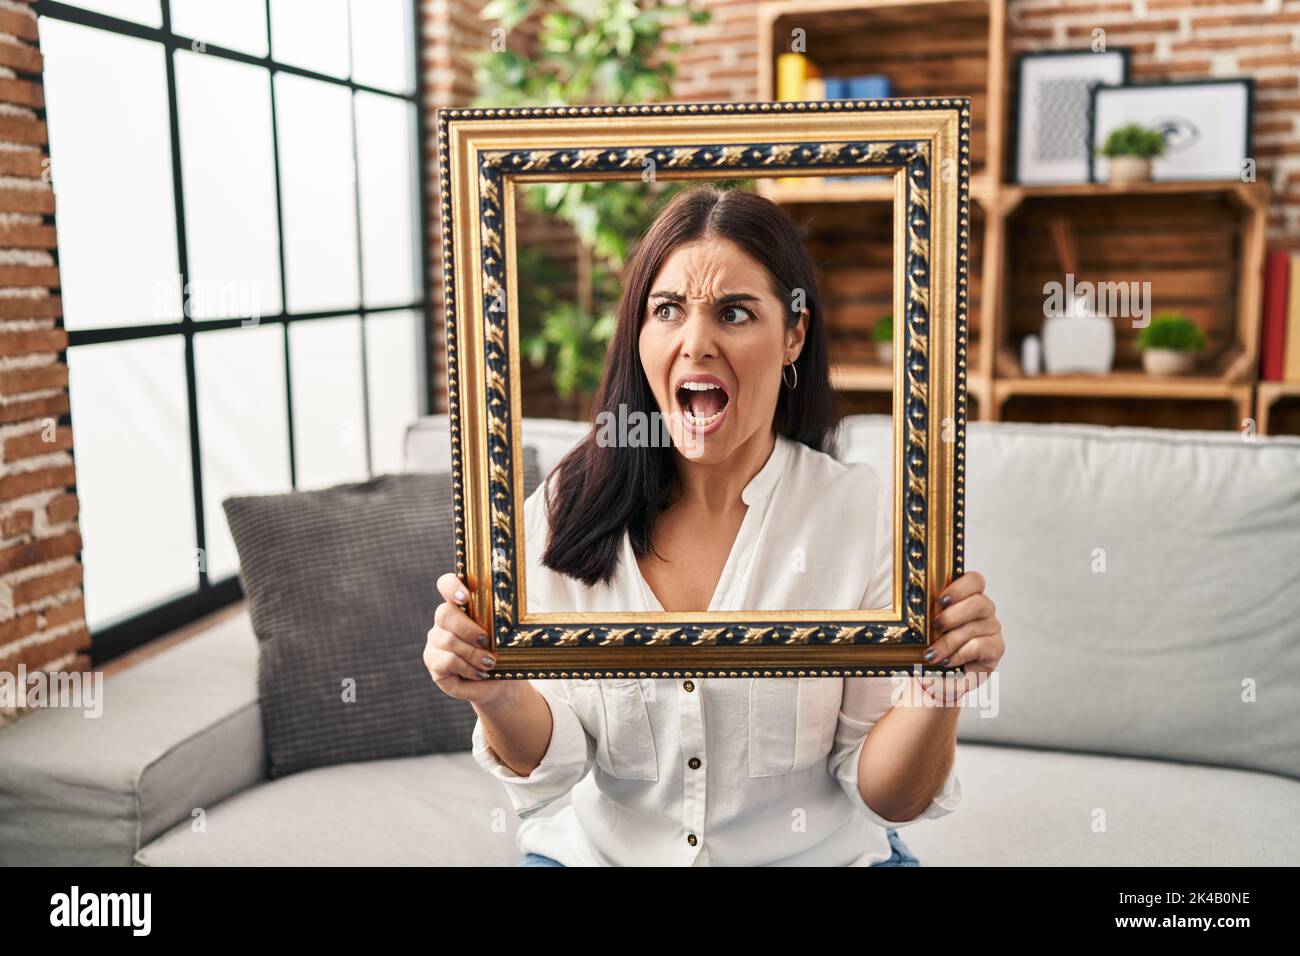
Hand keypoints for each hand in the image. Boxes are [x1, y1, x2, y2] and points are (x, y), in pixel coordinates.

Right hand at [423, 573, 510, 704]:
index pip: (446, 584)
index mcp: (461, 606)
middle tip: (485, 640)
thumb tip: (508, 626)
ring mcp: (435, 641)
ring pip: (447, 640)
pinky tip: (479, 673)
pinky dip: (467, 668)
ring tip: (489, 663)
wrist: (496, 681)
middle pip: (444, 613)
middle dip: (466, 628)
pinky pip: (447, 661)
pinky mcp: (433, 662)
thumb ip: (500, 627)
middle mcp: (444, 621)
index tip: (465, 598)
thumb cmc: (502, 654)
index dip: (452, 587)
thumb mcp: (505, 639)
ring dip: (472, 653)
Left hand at [918, 570, 1003, 704]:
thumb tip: (909, 605)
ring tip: (932, 654)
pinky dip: (961, 653)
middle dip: (954, 615)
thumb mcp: (919, 630)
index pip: (974, 581)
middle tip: (935, 626)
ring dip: (950, 641)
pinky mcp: (995, 649)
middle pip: (980, 602)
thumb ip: (920, 614)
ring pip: (977, 626)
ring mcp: (990, 629)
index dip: (960, 587)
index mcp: (964, 598)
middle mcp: (982, 611)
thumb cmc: (926, 650)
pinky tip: (948, 661)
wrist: (931, 680)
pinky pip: (982, 645)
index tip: (941, 600)